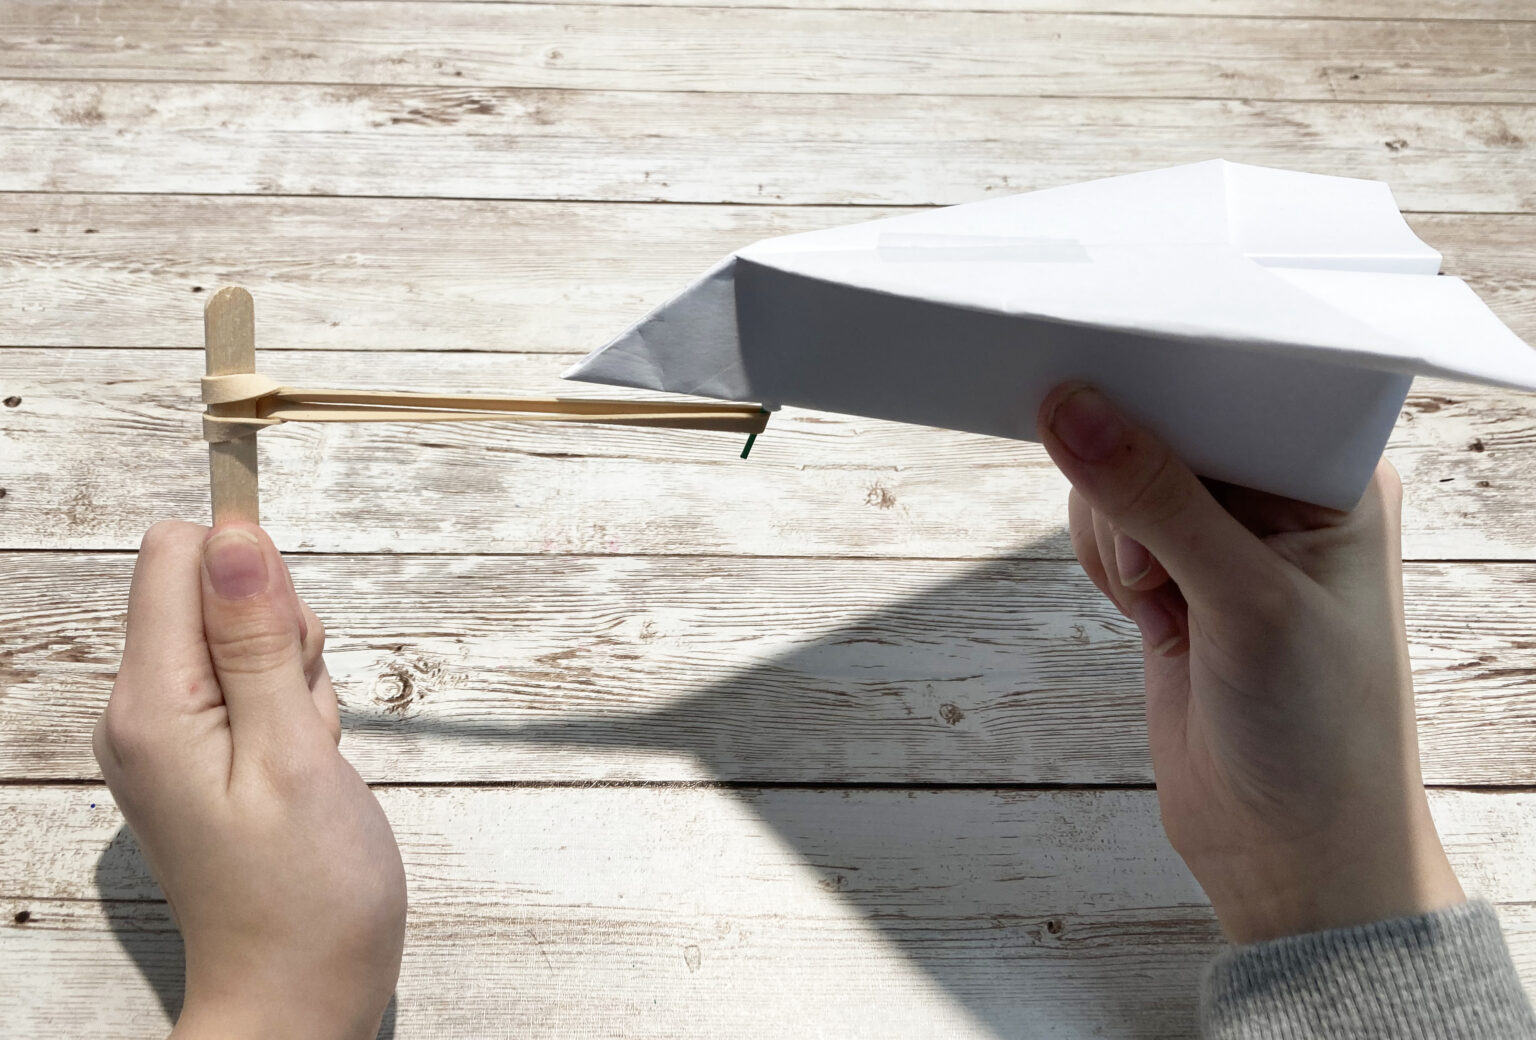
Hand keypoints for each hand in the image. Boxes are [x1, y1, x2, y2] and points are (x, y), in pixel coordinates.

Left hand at [94, 521, 405, 1038]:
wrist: (299, 995)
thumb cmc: (304, 893)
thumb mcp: (293, 754)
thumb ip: (257, 640)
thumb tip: (233, 534)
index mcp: (151, 704)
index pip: (176, 555)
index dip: (249, 568)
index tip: (290, 636)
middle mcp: (143, 711)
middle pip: (217, 593)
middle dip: (284, 636)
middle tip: (301, 722)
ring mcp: (171, 735)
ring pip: (247, 638)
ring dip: (296, 679)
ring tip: (306, 759)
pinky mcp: (203, 754)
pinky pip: (254, 686)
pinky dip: (293, 712)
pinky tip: (303, 771)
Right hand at [1037, 383, 1464, 942]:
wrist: (1289, 856)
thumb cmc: (1318, 733)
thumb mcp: (1244, 603)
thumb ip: (1154, 500)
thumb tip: (1074, 410)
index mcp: (1335, 478)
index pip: (1244, 384)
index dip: (1174, 373)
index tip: (1105, 367)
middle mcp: (1279, 498)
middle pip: (1166, 422)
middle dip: (1130, 469)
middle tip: (1144, 545)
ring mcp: (1222, 539)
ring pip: (1120, 477)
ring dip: (1113, 531)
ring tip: (1156, 598)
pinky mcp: (1172, 579)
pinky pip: (1106, 530)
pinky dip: (1102, 562)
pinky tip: (1143, 612)